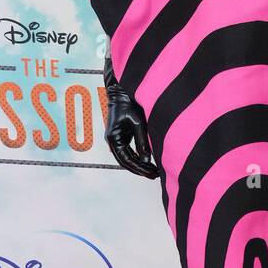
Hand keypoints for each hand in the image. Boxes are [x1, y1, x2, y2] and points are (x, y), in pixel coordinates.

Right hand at [103, 53, 158, 177]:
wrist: (122, 91)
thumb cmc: (129, 104)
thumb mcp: (138, 123)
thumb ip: (142, 142)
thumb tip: (147, 160)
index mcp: (113, 138)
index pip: (126, 160)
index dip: (139, 169)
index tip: (152, 174)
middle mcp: (112, 141)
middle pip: (126, 162)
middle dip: (140, 170)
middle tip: (155, 176)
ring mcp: (116, 139)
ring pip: (127, 158)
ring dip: (139, 165)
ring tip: (154, 172)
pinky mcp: (121, 136)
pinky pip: (129, 152)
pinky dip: (138, 158)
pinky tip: (148, 162)